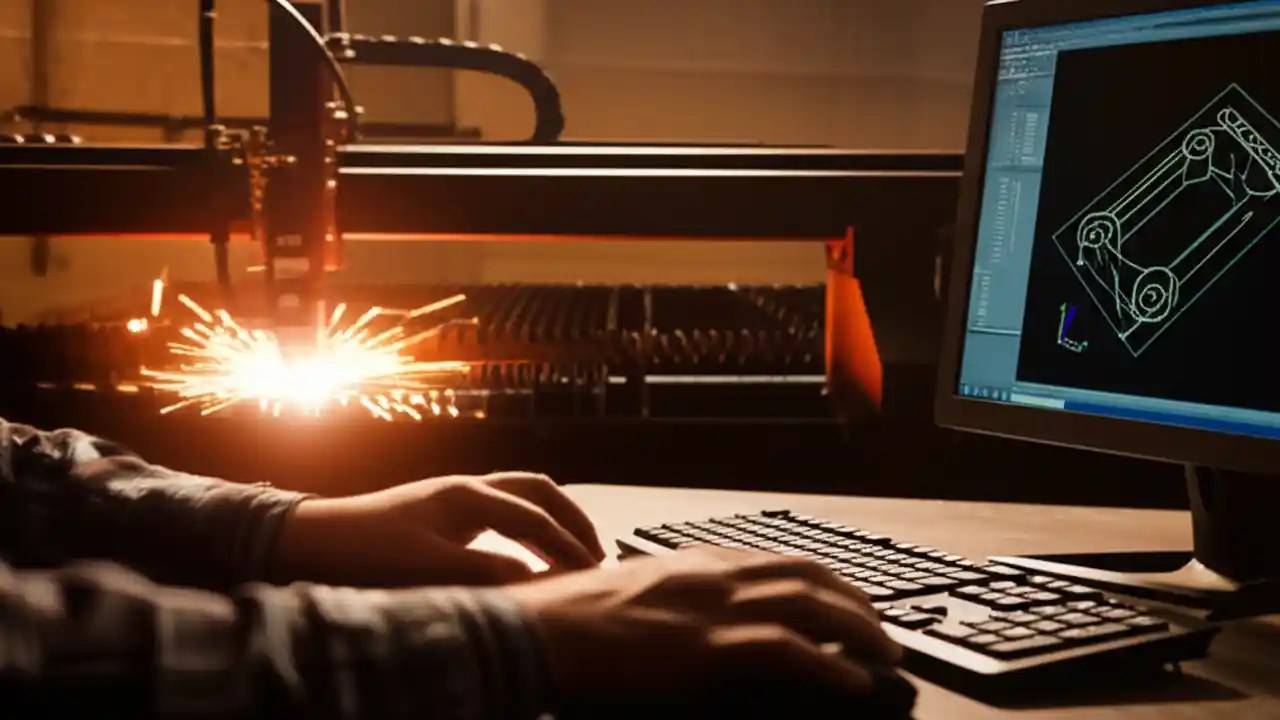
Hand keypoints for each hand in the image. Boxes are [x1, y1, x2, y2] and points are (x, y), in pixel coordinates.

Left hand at [271, 472, 605, 585]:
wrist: (318, 538)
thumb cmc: (366, 547)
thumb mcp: (428, 566)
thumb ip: (485, 572)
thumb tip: (534, 581)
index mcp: (467, 495)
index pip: (534, 518)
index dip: (566, 547)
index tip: (590, 574)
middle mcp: (468, 488)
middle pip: (540, 490)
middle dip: (572, 519)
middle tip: (596, 553)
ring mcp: (458, 496)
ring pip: (524, 494)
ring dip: (554, 518)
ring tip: (574, 551)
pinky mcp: (447, 511)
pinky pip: (506, 509)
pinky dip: (530, 526)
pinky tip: (529, 554)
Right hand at [506, 547, 900, 702]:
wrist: (536, 630)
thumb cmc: (570, 621)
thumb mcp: (632, 599)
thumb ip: (673, 605)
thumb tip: (699, 630)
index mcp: (695, 563)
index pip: (778, 561)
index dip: (823, 580)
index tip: (847, 600)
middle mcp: (712, 575)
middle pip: (808, 575)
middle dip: (855, 601)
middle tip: (881, 631)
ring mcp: (712, 607)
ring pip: (811, 605)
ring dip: (858, 630)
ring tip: (885, 656)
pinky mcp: (707, 646)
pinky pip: (788, 651)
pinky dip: (830, 667)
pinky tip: (854, 684)